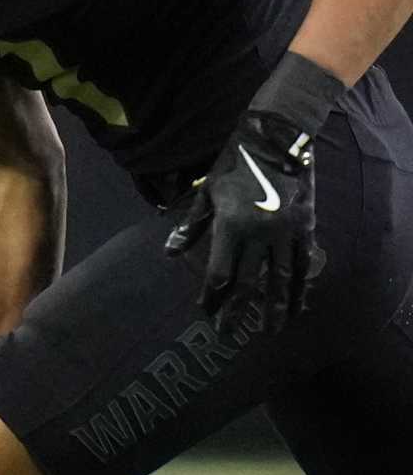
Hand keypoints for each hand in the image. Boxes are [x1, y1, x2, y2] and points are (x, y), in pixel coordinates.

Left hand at [164, 111, 318, 334]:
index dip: (212, 295)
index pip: (220, 272)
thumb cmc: (234, 163)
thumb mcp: (207, 191)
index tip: (204, 311)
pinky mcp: (306, 228)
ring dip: (275, 307)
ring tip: (270, 330)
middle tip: (229, 335)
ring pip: (282, 279)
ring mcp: (286, 232)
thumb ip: (191, 225)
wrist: (277, 139)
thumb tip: (169, 252)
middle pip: (250, 282)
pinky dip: (300, 285)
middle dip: (238, 311)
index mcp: (231, 225)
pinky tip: (297, 303)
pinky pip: (304, 264)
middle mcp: (260, 234)